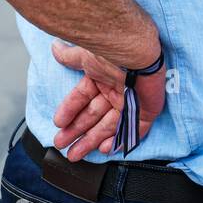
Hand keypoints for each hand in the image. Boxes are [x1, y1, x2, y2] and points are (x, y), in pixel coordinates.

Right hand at [51, 41, 165, 160]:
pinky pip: (133, 129)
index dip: (69, 111)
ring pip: (108, 126)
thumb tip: (56, 48)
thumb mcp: (87, 56)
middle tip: (61, 144)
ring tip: (75, 154)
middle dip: (76, 132)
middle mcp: (115, 91)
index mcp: (102, 79)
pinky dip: (119, 140)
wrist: (138, 55)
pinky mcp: (146, 110)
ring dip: (91, 141)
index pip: (82, 98)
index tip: (58, 124)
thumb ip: (71, 57)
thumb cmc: (113, 52)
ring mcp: (130, 101)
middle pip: (92, 116)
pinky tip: (104, 149)